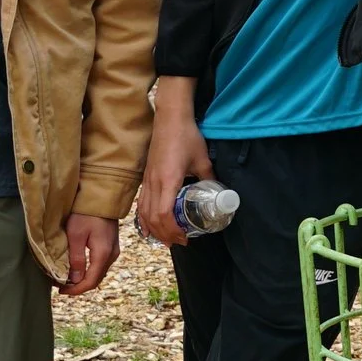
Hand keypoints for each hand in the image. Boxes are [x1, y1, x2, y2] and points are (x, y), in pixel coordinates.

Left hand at [60, 213, 121, 295]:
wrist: (102, 197)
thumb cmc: (86, 213)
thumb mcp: (76, 235)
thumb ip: (76, 258)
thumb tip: (75, 280)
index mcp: (103, 254)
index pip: (90, 282)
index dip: (75, 290)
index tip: (61, 290)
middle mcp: (112, 255)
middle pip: (96, 279)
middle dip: (79, 286)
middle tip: (61, 286)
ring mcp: (114, 250)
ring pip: (99, 273)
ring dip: (84, 278)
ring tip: (67, 278)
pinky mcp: (112, 246)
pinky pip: (101, 264)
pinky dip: (89, 270)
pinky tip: (78, 267)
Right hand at [138, 105, 215, 246]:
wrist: (170, 118)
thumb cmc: (187, 136)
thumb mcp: (203, 160)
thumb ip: (209, 179)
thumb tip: (219, 194)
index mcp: (168, 180)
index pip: (164, 214)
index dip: (172, 230)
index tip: (185, 238)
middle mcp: (154, 183)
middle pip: (153, 218)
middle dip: (165, 234)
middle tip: (179, 242)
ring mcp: (147, 180)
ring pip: (144, 212)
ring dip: (154, 229)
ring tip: (166, 239)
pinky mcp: (146, 176)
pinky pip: (142, 203)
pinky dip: (144, 218)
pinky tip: (150, 227)